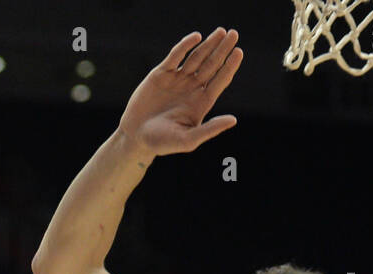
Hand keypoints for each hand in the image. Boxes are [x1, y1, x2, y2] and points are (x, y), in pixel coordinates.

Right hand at [117, 28, 241, 157]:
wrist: (134, 137)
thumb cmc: (161, 143)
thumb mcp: (188, 140)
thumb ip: (210, 130)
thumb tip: (234, 120)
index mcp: (201, 102)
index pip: (220, 80)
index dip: (230, 66)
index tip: (238, 52)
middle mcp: (191, 88)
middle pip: (211, 65)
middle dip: (222, 50)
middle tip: (233, 34)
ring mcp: (177, 80)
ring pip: (196, 57)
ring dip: (208, 45)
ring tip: (221, 32)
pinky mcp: (161, 74)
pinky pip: (175, 56)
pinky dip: (185, 46)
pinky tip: (196, 37)